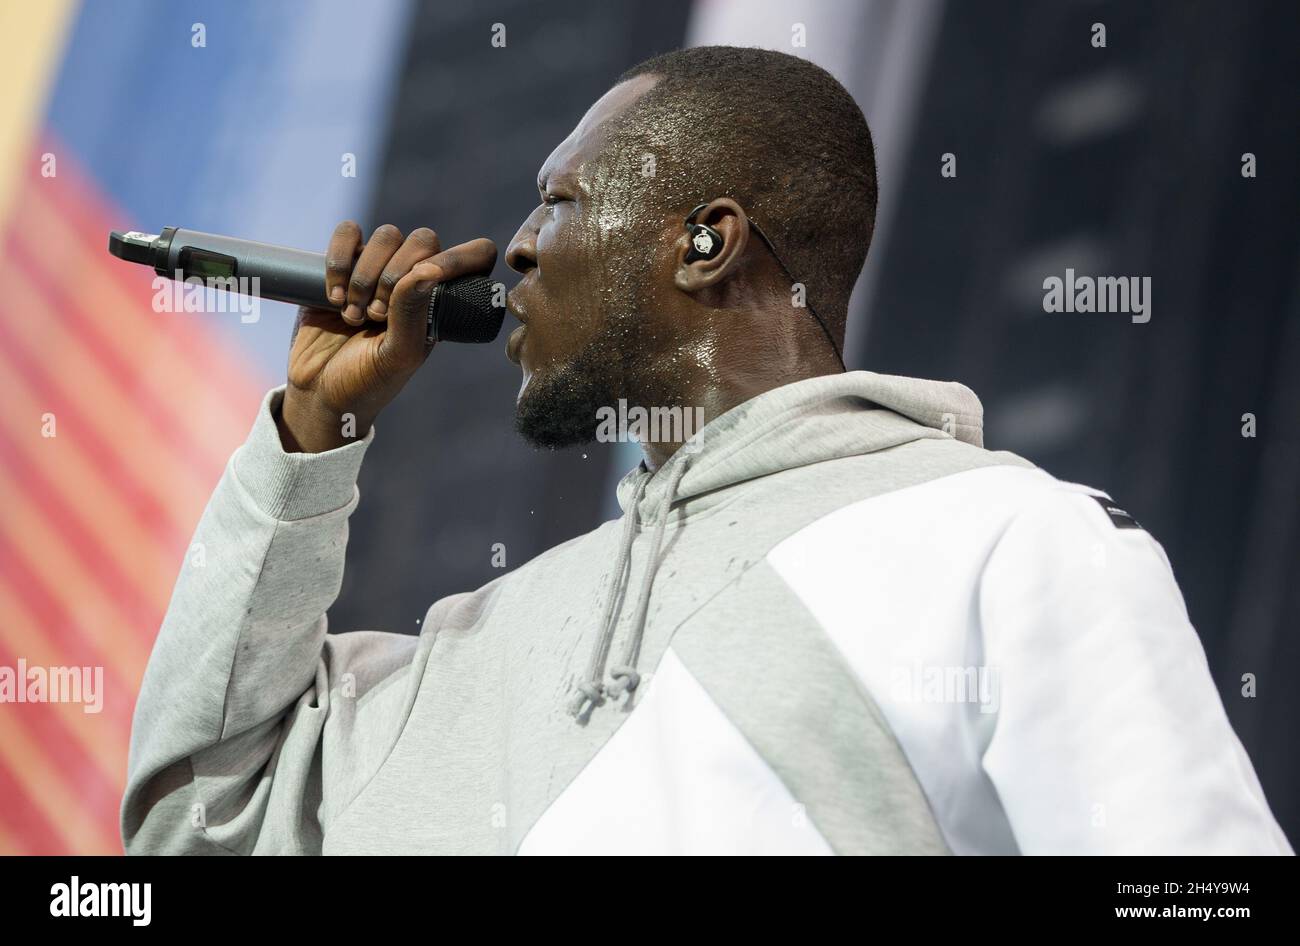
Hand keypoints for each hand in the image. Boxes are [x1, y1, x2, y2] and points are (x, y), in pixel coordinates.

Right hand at [277, 221, 496, 452]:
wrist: (317, 392)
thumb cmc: (366, 382)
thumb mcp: (397, 356)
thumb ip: (411, 315)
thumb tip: (426, 270)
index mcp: (442, 303)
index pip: (474, 257)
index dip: (462, 257)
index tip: (432, 276)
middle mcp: (415, 281)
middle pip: (424, 240)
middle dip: (398, 275)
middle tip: (377, 316)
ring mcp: (379, 269)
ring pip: (388, 235)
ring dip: (366, 275)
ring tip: (353, 315)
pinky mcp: (344, 264)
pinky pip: (347, 233)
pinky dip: (339, 259)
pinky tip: (334, 295)